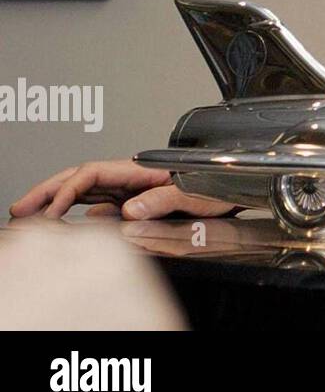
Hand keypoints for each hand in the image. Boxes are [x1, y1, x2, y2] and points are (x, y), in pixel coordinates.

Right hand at [9, 159, 236, 220]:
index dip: (66, 191)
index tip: (50, 212)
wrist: (236, 188)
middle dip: (48, 189)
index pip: (92, 173)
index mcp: (143, 168)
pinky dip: (76, 211)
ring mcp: (133, 187)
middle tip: (20, 207)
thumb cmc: (220, 184)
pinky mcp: (136, 201)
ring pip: (85, 190)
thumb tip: (129, 209)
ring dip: (57, 200)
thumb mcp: (196, 191)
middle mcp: (134, 175)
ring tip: (31, 215)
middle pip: (81, 177)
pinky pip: (100, 203)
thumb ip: (164, 198)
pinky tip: (65, 223)